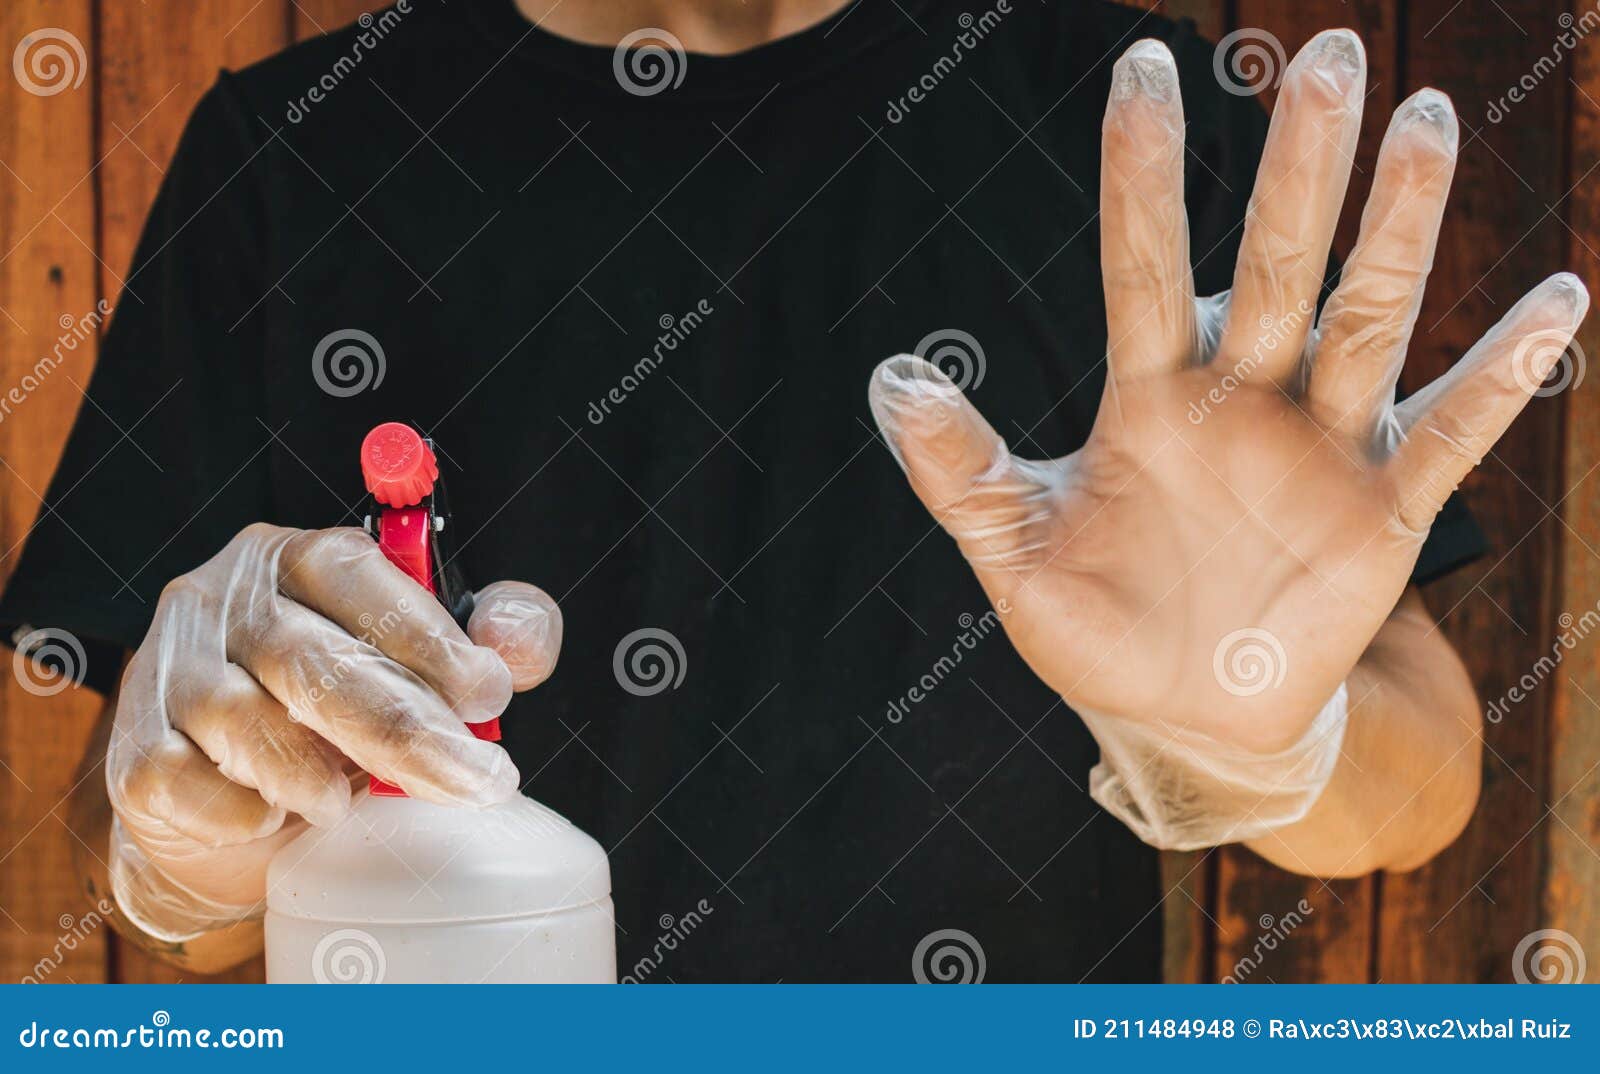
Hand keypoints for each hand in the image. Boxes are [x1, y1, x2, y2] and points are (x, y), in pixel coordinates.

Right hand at [105, 523, 562, 939]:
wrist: (233, 801)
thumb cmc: (345, 711)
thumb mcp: (424, 662)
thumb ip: (488, 639)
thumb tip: (517, 648)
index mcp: (299, 559)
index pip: (357, 575)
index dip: (425, 634)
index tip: (489, 695)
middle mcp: (224, 598)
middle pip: (311, 657)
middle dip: (404, 727)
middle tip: (475, 780)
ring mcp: (170, 668)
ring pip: (239, 716)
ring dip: (308, 770)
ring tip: (351, 801)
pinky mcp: (135, 746)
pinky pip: (177, 777)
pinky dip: (234, 807)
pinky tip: (273, 818)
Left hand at [869, 31, 1585, 755]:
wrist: (1182, 714)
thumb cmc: (1096, 624)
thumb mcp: (1014, 552)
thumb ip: (961, 472)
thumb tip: (890, 376)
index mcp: (1147, 400)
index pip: (1142, 264)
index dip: (1143, 173)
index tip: (1141, 67)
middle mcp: (1239, 401)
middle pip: (1275, 267)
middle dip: (1297, 169)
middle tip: (1329, 56)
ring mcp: (1318, 449)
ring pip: (1366, 320)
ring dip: (1397, 228)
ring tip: (1427, 121)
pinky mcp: (1383, 513)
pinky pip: (1449, 434)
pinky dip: (1502, 376)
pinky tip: (1560, 299)